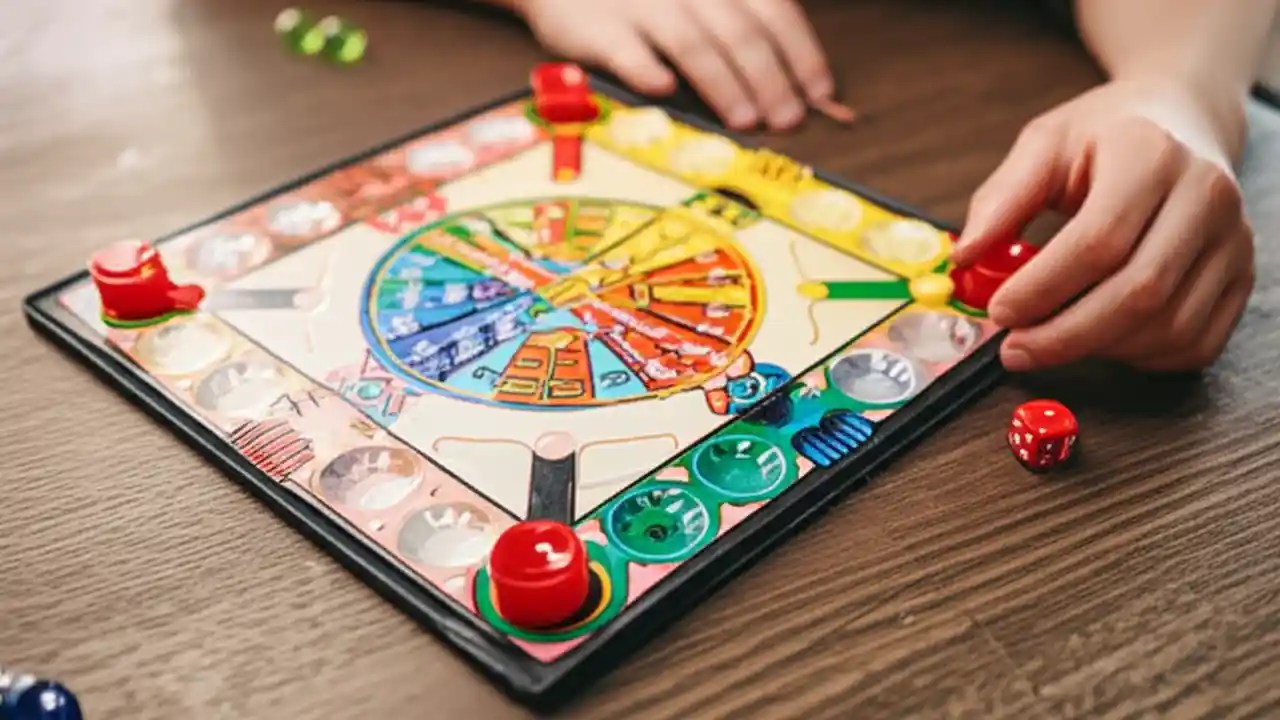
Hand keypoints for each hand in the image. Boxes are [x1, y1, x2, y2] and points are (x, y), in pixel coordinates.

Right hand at [514, 0, 834, 130]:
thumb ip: (742, 25)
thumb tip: (796, 84)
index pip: (773, 9)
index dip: (802, 53)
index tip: (820, 94)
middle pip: (740, 31)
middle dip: (771, 79)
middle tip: (789, 120)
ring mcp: (640, 2)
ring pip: (693, 44)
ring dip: (725, 85)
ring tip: (747, 121)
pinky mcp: (597, 27)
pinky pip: (628, 51)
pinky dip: (649, 71)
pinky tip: (666, 91)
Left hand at [952, 79, 1255, 372]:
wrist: (1182, 121)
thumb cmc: (1106, 134)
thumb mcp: (1044, 144)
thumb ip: (1001, 199)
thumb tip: (965, 257)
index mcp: (1151, 154)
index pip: (1099, 241)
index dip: (1043, 288)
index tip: (999, 312)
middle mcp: (1206, 196)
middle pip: (1138, 293)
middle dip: (1064, 336)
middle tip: (1014, 350)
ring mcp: (1233, 240)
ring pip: (1167, 327)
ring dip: (1097, 349)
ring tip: (1050, 341)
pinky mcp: (1242, 275)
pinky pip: (1193, 343)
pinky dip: (1139, 357)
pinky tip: (1099, 340)